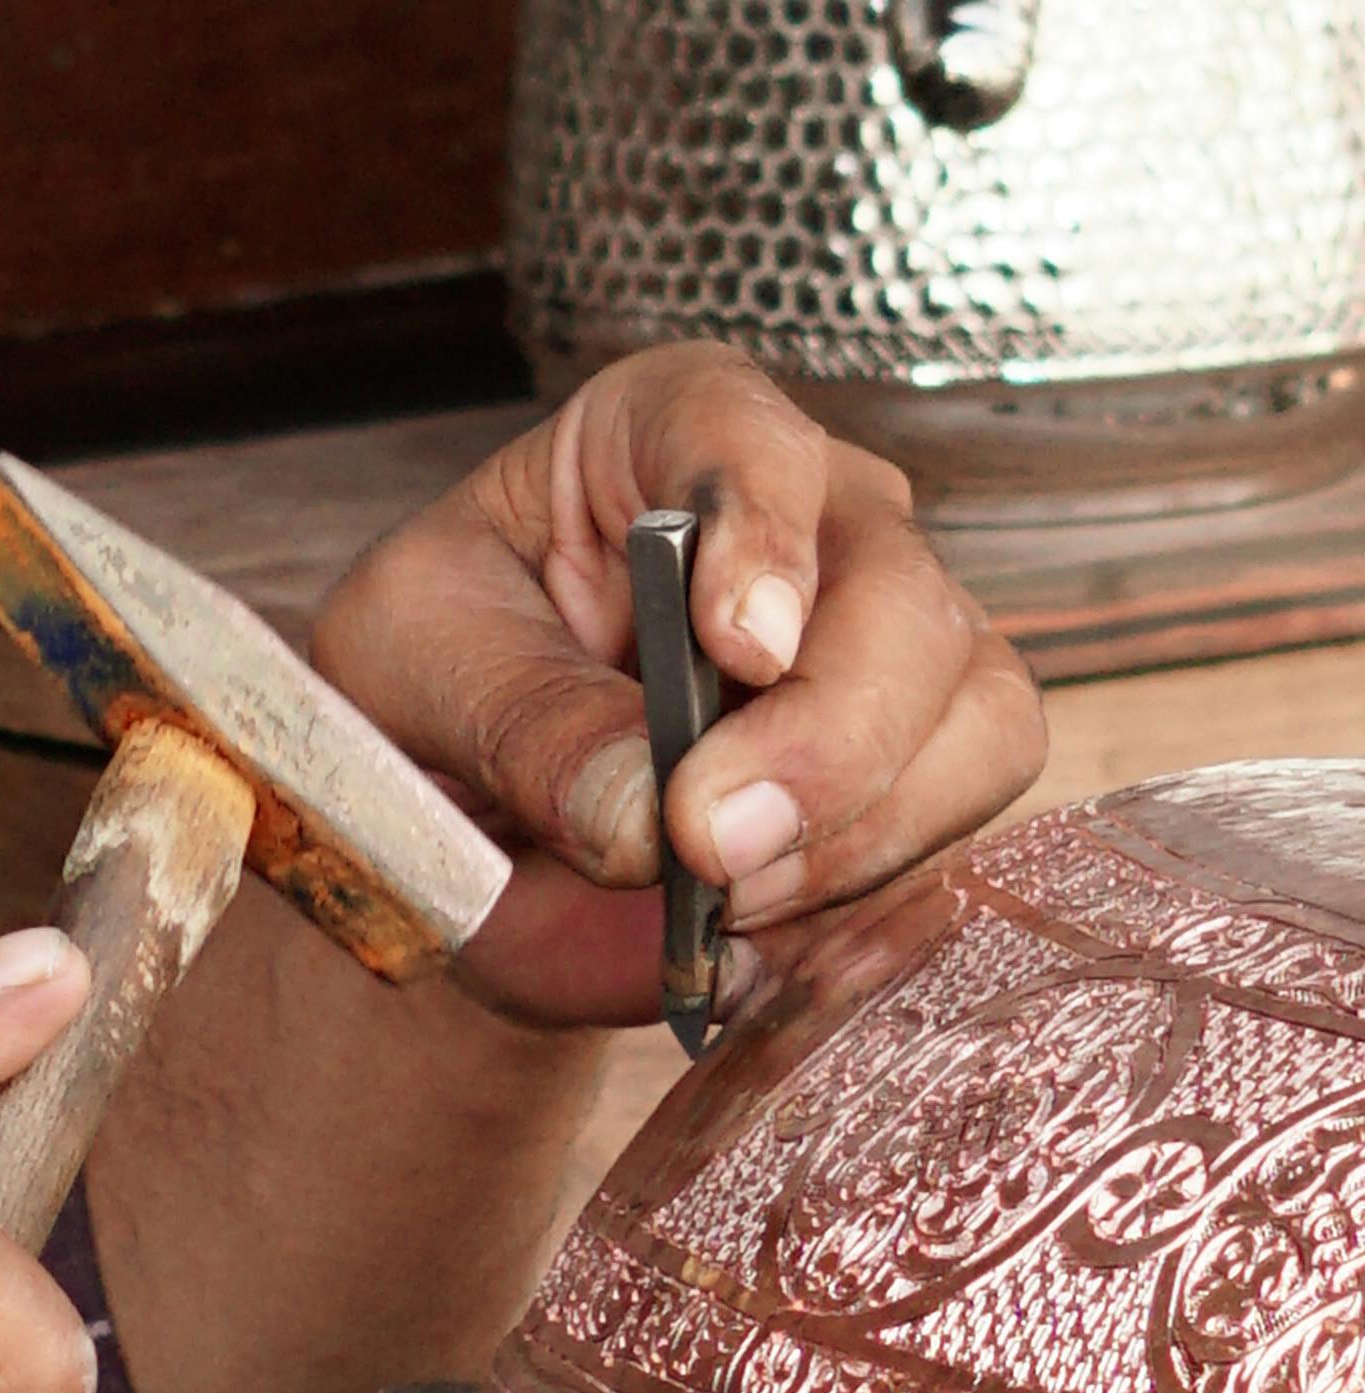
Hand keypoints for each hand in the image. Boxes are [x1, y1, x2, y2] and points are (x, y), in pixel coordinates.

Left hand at [310, 349, 1044, 1031]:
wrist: (471, 811)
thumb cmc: (440, 681)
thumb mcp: (415, 671)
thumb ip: (527, 724)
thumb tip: (647, 816)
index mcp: (671, 433)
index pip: (751, 439)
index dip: (765, 534)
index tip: (738, 643)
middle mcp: (821, 519)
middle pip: (906, 605)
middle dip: (828, 740)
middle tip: (713, 845)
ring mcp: (895, 647)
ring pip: (976, 724)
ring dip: (862, 839)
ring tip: (725, 909)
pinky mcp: (923, 773)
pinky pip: (960, 843)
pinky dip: (873, 918)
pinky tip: (766, 958)